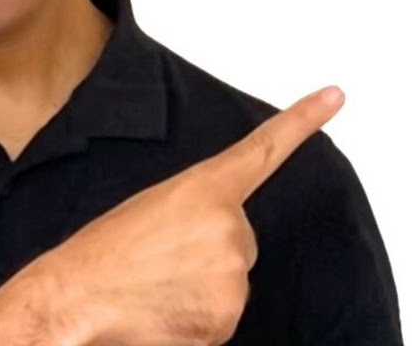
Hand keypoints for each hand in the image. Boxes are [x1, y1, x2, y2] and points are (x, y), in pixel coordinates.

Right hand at [37, 86, 345, 345]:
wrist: (75, 298)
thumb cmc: (101, 252)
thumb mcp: (148, 208)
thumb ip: (195, 207)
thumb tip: (217, 232)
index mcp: (203, 187)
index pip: (264, 148)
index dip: (303, 120)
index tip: (336, 94)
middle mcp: (228, 225)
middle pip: (240, 236)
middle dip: (209, 248)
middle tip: (163, 258)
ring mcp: (232, 272)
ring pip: (232, 277)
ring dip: (203, 285)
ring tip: (158, 285)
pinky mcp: (228, 316)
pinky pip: (224, 314)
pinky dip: (200, 317)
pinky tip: (166, 312)